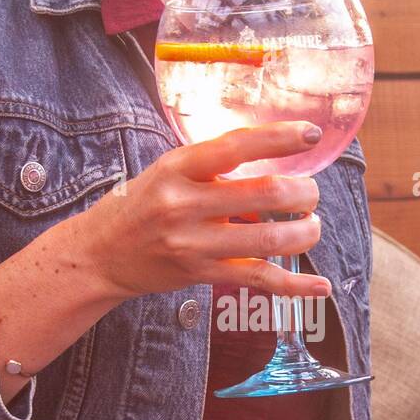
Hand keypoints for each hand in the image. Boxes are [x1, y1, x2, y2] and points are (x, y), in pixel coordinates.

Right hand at [82, 121, 330, 300]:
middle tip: (311, 193)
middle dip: (302, 193)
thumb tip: (271, 162)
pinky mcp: (199, 274)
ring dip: (304, 232)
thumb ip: (212, 168)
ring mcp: (192, 243)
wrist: (100, 254)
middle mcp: (184, 204)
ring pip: (267, 239)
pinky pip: (257, 278)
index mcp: (177, 168)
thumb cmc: (141, 206)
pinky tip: (320, 286)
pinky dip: (294, 285)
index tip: (311, 133)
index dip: (278, 138)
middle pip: (262, 194)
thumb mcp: (168, 172)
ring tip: (312, 226)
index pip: (235, 146)